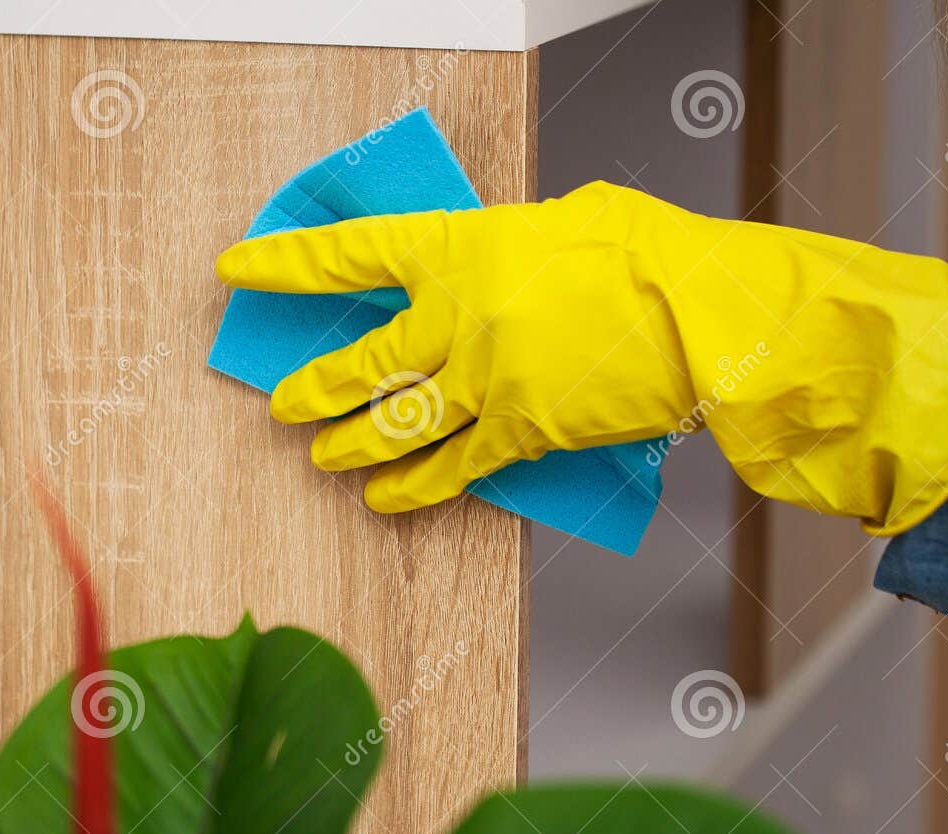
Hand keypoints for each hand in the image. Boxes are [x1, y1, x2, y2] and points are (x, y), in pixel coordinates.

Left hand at [216, 182, 947, 534]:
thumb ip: (500, 248)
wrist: (707, 316)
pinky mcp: (522, 434)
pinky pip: (452, 471)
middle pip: (360, 366)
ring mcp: (486, 384)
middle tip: (283, 404)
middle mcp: (458, 321)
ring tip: (321, 458)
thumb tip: (475, 272)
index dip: (286, 266)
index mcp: (459, 251)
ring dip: (349, 447)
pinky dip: (414, 490)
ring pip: (395, 427)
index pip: (348, 257)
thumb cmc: (645, 253)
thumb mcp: (561, 219)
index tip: (239, 270)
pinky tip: (384, 500)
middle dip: (313, 391)